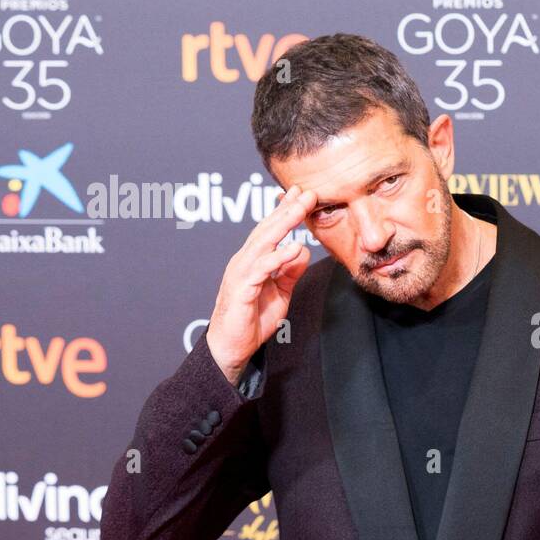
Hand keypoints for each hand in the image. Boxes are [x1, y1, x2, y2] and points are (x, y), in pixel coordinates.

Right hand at [205, 184, 316, 385]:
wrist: (232, 347)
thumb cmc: (253, 318)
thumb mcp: (281, 292)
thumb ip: (290, 272)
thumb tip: (302, 251)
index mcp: (254, 260)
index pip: (271, 230)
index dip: (286, 211)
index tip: (303, 194)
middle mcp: (245, 261)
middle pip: (267, 229)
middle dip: (288, 210)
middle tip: (307, 192)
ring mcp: (241, 273)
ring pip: (263, 243)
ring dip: (283, 224)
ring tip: (301, 208)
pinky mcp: (241, 290)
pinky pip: (261, 270)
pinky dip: (277, 257)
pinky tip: (293, 247)